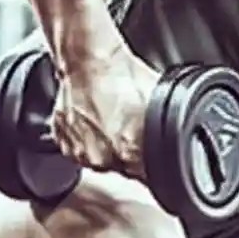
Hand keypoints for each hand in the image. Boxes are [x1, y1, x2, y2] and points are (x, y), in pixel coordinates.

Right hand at [49, 47, 160, 178]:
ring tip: (109, 121)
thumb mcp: (158, 105)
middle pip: (121, 169)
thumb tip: (176, 146)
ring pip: (99, 160)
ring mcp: (80, 150)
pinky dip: (87, 139)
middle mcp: (102, 156)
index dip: (150, 165)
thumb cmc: (121, 75)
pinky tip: (94, 120)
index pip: (146, 177)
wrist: (89, 60)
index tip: (150, 153)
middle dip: (127, 154)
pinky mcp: (62, 140)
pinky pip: (79, 149)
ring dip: (106, 147)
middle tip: (127, 128)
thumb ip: (164, 133)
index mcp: (129, 152)